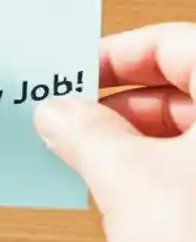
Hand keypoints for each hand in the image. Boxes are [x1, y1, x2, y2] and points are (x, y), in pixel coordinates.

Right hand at [35, 23, 195, 241]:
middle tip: (72, 121)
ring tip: (91, 163)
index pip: (173, 42)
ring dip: (138, 144)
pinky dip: (164, 177)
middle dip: (121, 105)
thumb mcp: (128, 180)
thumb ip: (85, 133)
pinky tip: (128, 198)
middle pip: (186, 88)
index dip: (115, 54)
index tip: (74, 74)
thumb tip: (60, 114)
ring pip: (194, 135)